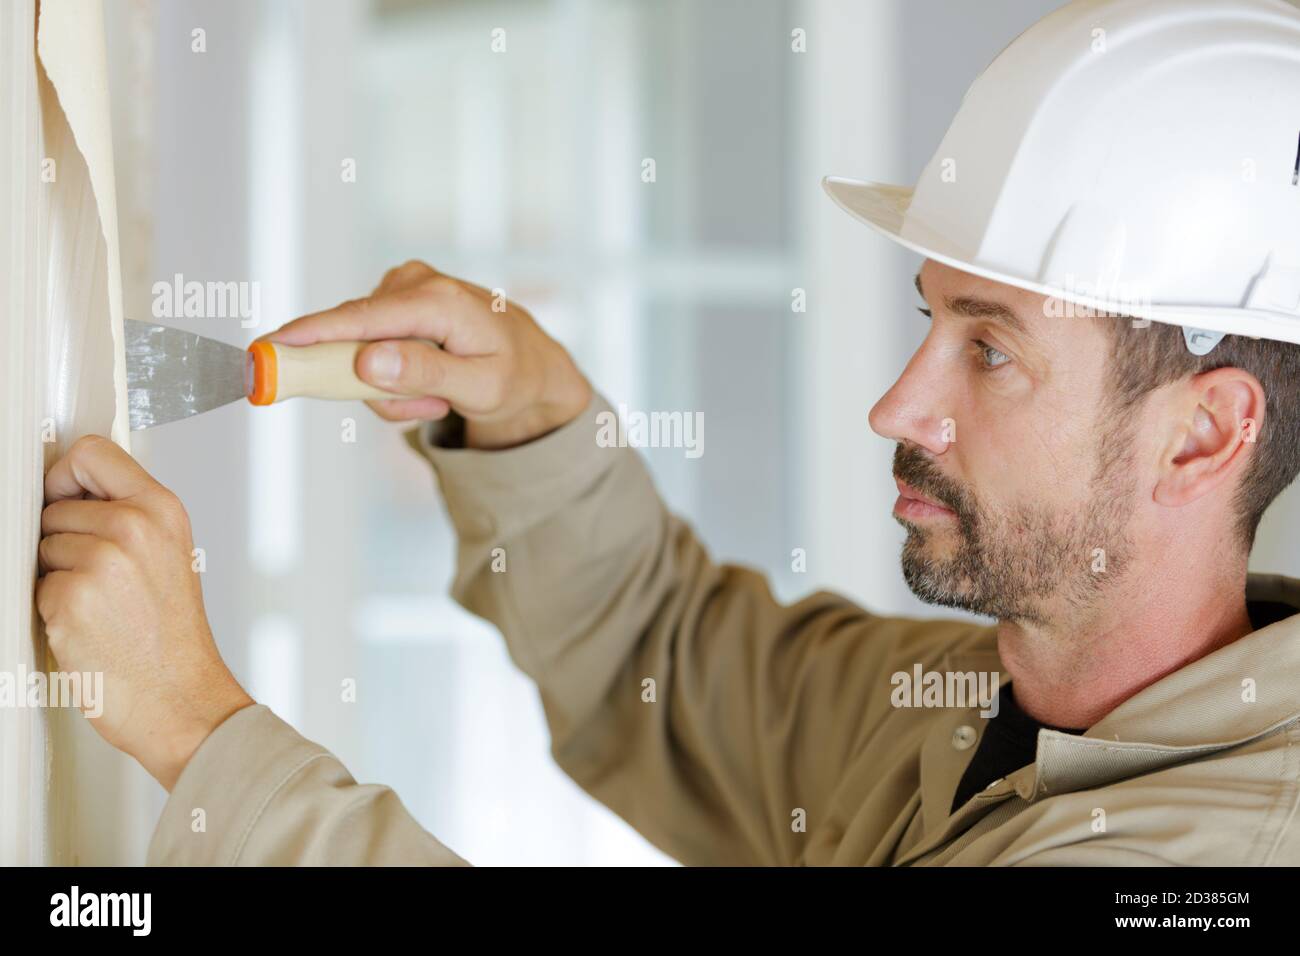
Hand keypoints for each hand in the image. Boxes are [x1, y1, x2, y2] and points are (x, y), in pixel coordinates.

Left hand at [36, 436, 253, 791]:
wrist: (181, 698)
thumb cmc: (173, 638)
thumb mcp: (170, 555)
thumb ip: (130, 515)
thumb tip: (74, 495)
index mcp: (162, 510)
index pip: (90, 453)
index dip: (64, 476)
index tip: (64, 497)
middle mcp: (134, 528)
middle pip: (55, 505)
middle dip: (64, 539)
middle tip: (101, 577)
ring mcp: (102, 562)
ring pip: (42, 547)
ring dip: (57, 576)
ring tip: (99, 604)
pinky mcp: (71, 598)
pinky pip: (35, 587)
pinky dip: (52, 610)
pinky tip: (89, 626)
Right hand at [266, 260, 592, 448]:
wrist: (531, 363)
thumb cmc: (513, 377)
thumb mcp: (480, 387)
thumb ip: (424, 374)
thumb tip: (367, 360)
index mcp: (438, 299)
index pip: (360, 319)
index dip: (309, 335)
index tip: (264, 348)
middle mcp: (415, 282)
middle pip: (353, 339)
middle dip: (374, 387)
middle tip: (428, 406)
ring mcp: (403, 287)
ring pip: (359, 350)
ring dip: (389, 387)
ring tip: (438, 396)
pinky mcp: (395, 300)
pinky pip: (369, 347)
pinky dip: (392, 375)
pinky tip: (429, 383)